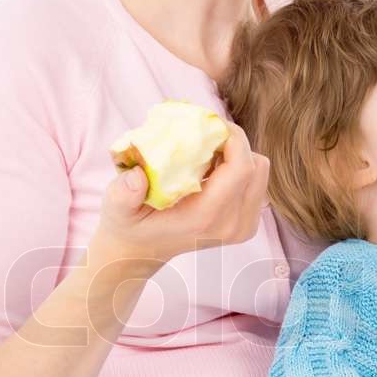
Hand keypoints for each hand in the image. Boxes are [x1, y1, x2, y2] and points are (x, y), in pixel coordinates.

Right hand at [90, 126, 270, 270]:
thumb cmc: (128, 225)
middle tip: (207, 135)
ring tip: (209, 153)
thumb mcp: (116, 208)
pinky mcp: (246, 225)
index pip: (241, 168)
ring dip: (238, 155)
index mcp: (205, 218)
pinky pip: (256, 183)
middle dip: (235, 143)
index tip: (209, 123)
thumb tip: (138, 176)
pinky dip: (240, 168)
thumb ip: (123, 194)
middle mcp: (230, 225)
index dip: (233, 137)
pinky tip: (214, 169)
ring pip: (260, 173)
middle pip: (257, 166)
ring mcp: (242, 228)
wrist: (140, 253)